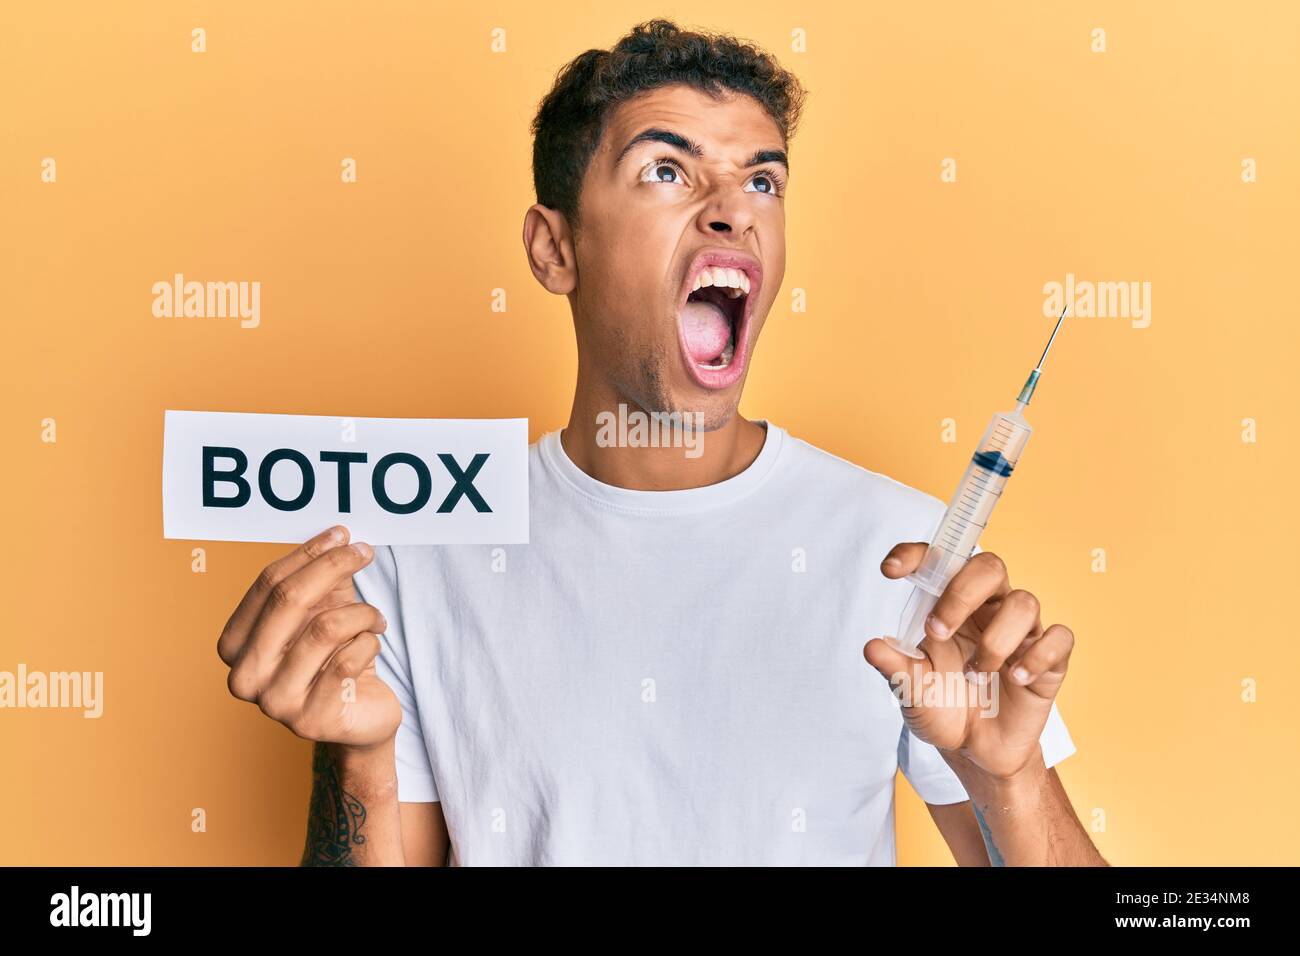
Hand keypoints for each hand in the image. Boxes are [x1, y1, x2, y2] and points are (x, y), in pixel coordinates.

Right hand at [217, 525, 400, 749]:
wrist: (360, 715)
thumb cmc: (335, 657)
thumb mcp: (324, 611)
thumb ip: (321, 579)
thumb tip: (336, 537)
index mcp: (234, 644)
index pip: (268, 584)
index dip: (308, 553)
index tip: (342, 535)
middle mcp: (244, 676)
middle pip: (288, 600)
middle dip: (332, 567)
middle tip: (365, 552)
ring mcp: (274, 703)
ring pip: (326, 628)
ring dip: (362, 613)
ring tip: (376, 617)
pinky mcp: (310, 721)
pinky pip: (350, 659)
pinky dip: (370, 642)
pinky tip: (372, 646)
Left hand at [863, 543, 1074, 779]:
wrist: (974, 751)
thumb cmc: (943, 707)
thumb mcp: (910, 691)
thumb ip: (895, 668)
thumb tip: (872, 648)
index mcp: (952, 606)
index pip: (942, 562)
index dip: (917, 555)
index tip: (890, 570)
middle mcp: (987, 610)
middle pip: (989, 567)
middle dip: (962, 594)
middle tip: (939, 632)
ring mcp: (1021, 633)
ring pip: (1024, 602)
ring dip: (995, 640)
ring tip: (976, 675)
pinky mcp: (1049, 660)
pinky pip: (1059, 638)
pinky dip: (1037, 656)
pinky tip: (1016, 679)